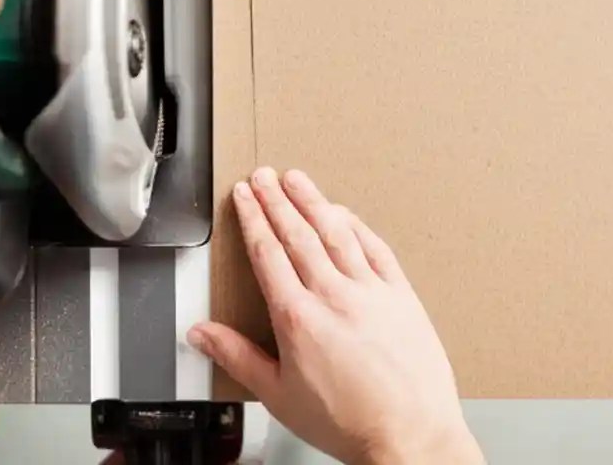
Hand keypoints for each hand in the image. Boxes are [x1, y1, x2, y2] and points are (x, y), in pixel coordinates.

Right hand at [188, 168, 483, 464]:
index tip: (244, 196)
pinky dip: (357, 225)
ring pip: (336, 232)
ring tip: (297, 179)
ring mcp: (371, 291)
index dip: (253, 219)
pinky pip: (376, 248)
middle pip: (298, 234)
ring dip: (313, 201)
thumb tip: (202, 335)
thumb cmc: (349, 422)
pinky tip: (344, 213)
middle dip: (276, 201)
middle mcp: (334, 295)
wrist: (409, 435)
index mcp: (298, 318)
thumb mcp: (278, 396)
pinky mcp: (401, 295)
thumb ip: (238, 358)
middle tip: (263, 176)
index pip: (268, 253)